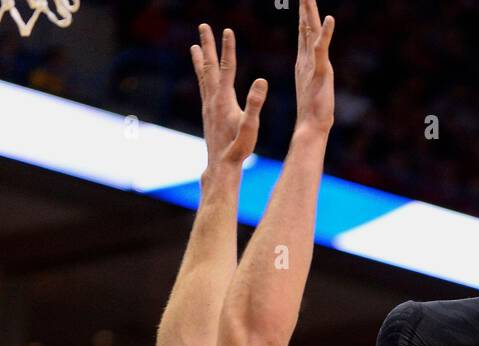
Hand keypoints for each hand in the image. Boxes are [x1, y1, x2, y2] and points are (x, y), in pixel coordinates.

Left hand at [192, 24, 267, 169]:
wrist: (221, 165)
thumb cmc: (238, 148)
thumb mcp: (251, 126)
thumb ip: (255, 104)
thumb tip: (262, 80)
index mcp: (224, 98)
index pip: (226, 67)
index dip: (227, 48)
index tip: (227, 30)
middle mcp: (212, 98)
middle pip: (210, 66)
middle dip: (208, 44)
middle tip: (203, 26)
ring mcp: (208, 105)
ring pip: (203, 76)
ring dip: (200, 59)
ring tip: (194, 46)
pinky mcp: (207, 113)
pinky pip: (203, 88)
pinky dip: (201, 76)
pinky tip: (202, 76)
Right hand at [295, 0, 334, 136]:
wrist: (311, 128)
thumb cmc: (313, 115)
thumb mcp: (314, 90)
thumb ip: (314, 80)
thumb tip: (316, 78)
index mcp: (304, 63)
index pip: (303, 34)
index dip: (303, 16)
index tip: (302, 0)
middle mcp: (306, 60)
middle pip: (305, 27)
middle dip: (304, 7)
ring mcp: (312, 65)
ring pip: (310, 32)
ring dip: (310, 12)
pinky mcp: (320, 72)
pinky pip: (322, 49)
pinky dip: (325, 34)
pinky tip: (329, 20)